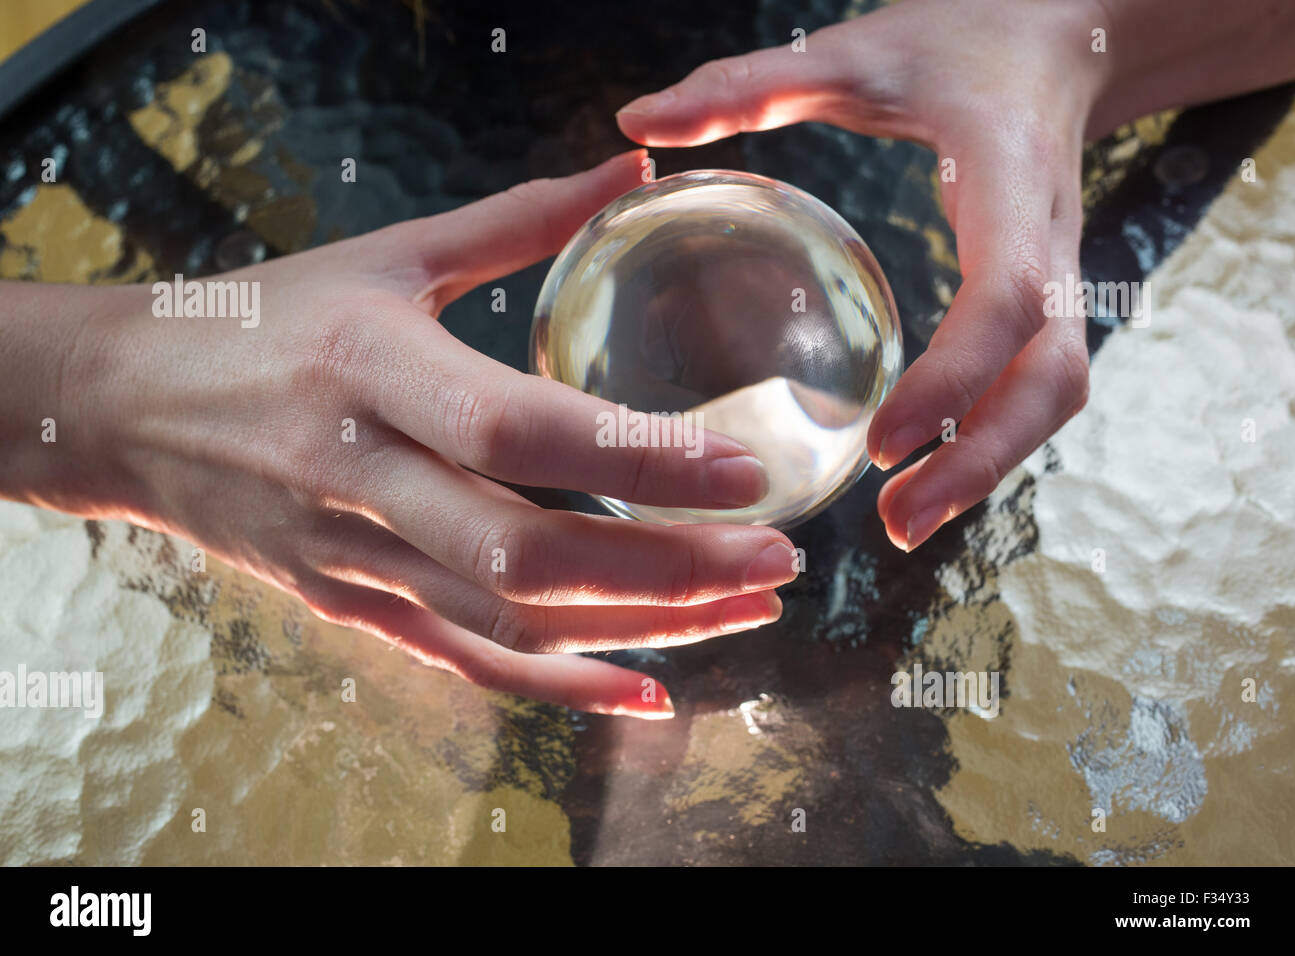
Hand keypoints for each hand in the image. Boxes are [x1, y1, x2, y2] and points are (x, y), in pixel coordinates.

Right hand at [14, 150, 797, 717]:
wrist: (131, 405)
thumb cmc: (268, 318)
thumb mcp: (388, 255)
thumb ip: (518, 220)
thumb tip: (630, 172)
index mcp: (374, 369)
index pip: (519, 429)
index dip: (637, 457)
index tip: (746, 469)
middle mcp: (363, 475)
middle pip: (528, 551)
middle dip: (667, 568)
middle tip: (777, 560)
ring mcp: (353, 557)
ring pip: (509, 620)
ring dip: (640, 626)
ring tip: (744, 611)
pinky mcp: (350, 605)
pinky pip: (465, 662)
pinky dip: (561, 686)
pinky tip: (644, 690)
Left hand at [616, 0, 1105, 549]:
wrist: (1062, 35)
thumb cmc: (956, 40)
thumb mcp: (854, 51)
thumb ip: (751, 85)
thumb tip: (636, 119)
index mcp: (1011, 181)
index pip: (1004, 300)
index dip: (953, 381)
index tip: (882, 441)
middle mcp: (1051, 241)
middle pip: (1052, 378)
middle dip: (984, 463)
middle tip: (898, 525)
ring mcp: (1058, 273)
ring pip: (1055, 392)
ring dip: (992, 467)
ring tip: (908, 522)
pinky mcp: (1044, 294)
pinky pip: (1036, 382)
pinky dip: (990, 437)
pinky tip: (928, 469)